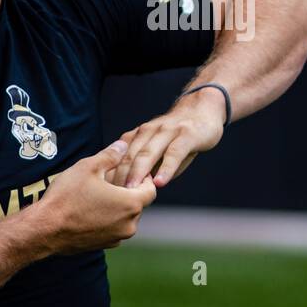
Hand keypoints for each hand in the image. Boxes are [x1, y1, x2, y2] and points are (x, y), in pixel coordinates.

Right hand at [38, 140, 157, 253]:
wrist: (44, 229)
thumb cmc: (67, 197)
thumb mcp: (88, 167)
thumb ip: (111, 155)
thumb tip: (123, 145)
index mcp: (130, 204)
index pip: (151, 189)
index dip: (144, 178)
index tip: (132, 170)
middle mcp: (129, 225)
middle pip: (138, 204)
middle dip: (129, 191)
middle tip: (112, 179)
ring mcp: (116, 238)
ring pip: (125, 217)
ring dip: (118, 206)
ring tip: (99, 193)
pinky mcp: (103, 246)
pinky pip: (113, 228)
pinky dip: (108, 219)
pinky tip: (90, 209)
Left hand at [107, 88, 225, 188]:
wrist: (203, 109)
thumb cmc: (178, 138)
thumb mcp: (158, 150)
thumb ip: (145, 167)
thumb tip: (129, 193)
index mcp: (137, 135)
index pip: (119, 156)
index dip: (110, 175)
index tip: (103, 193)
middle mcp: (148, 131)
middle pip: (130, 155)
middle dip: (120, 176)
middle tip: (111, 197)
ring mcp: (167, 131)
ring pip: (148, 153)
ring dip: (138, 172)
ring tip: (131, 190)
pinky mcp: (187, 135)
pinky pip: (174, 153)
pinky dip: (166, 169)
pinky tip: (160, 183)